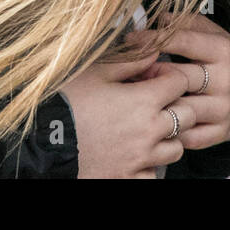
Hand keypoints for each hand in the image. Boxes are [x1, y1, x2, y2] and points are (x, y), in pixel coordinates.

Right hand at [60, 51, 194, 177]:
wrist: (42, 143)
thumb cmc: (65, 103)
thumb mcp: (95, 73)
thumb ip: (130, 61)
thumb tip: (153, 50)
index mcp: (143, 101)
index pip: (181, 82)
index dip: (169, 75)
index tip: (154, 76)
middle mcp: (149, 131)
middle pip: (188, 115)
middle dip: (177, 104)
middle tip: (156, 102)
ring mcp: (140, 159)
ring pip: (176, 149)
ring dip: (168, 137)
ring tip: (147, 130)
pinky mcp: (128, 178)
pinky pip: (154, 174)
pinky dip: (150, 166)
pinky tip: (136, 155)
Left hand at [127, 13, 229, 150]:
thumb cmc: (222, 59)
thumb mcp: (212, 34)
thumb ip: (187, 23)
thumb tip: (160, 17)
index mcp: (222, 50)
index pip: (183, 42)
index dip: (153, 39)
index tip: (130, 38)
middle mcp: (225, 80)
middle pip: (178, 78)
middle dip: (149, 73)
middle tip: (127, 71)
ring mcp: (223, 108)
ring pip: (180, 108)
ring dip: (156, 104)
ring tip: (136, 96)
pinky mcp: (221, 131)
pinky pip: (186, 135)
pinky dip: (169, 129)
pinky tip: (157, 119)